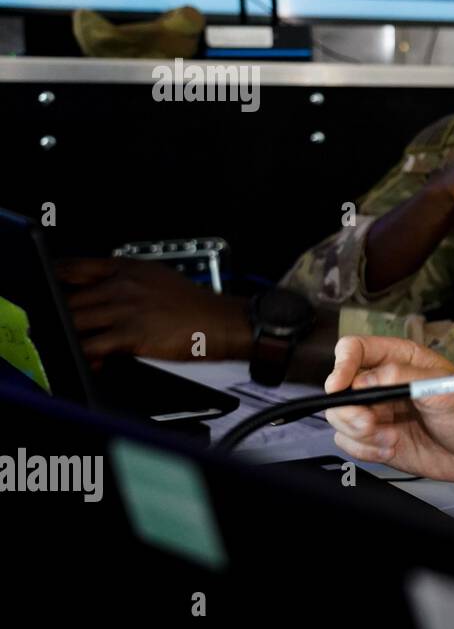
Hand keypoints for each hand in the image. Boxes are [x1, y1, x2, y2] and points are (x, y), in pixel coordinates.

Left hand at [55, 258, 249, 364]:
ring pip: (76, 322)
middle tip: (64, 331)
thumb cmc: (198, 306)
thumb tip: (101, 296)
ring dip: (71, 337)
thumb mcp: (158, 279)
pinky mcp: (132, 333)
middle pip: (69, 299)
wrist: (226, 321)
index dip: (56, 282)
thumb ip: (126, 282)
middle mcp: (123, 284)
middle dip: (61, 317)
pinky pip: (93, 346)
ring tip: (77, 348)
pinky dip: (87, 356)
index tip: (51, 294)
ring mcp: (125, 308)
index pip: (74, 268)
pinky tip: (95, 361)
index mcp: (128, 268)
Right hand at [323, 335, 453, 483]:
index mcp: (399, 358)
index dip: (341, 365)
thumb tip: (364, 380)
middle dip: (350, 410)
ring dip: (360, 433)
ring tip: (391, 440)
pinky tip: (391, 449)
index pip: (355, 349)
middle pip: (341, 388)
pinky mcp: (376, 438)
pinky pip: (350, 443)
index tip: (339, 387)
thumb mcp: (444, 389)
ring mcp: (378, 412)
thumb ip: (404, 378)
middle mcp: (382, 383)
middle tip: (370, 423)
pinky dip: (365, 450)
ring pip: (341, 418)